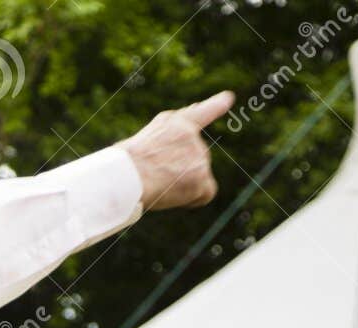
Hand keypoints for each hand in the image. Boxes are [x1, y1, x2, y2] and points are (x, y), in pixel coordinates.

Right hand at [121, 91, 233, 211]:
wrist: (129, 174)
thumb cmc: (128, 164)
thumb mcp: (146, 140)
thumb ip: (170, 134)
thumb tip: (195, 129)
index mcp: (174, 123)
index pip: (200, 113)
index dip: (215, 105)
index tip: (228, 98)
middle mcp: (191, 134)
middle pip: (195, 160)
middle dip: (181, 171)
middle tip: (156, 176)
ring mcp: (199, 154)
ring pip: (199, 177)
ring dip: (183, 185)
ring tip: (160, 184)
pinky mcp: (201, 174)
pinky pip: (207, 193)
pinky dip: (194, 198)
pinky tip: (176, 196)